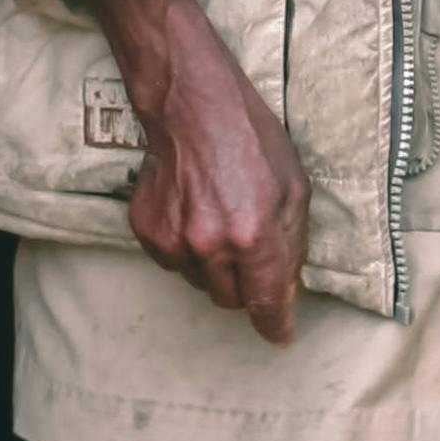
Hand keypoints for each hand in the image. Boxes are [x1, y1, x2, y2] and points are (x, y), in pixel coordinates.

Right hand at [73, 0, 310, 347]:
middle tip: (250, 253)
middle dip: (245, 286)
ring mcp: (173, 241)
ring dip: (214, 267)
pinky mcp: (145, 232)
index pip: (264, 303)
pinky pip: (171, 263)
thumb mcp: (293, 187)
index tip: (279, 334)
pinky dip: (186, 250)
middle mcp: (211, 246)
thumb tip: (286, 288)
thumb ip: (291, 244)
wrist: (190, 105)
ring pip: (199, 283)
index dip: (274, 324)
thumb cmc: (251, 139)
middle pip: (230, 300)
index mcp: (254, 235)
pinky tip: (194, 213)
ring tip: (219, 220)